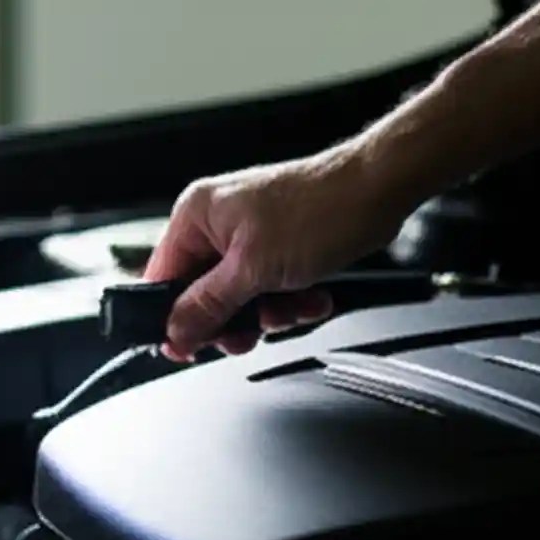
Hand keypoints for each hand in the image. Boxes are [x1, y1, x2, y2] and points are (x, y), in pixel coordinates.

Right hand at [143, 150, 414, 360]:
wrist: (377, 192)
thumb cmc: (320, 209)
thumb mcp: (252, 270)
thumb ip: (207, 305)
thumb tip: (176, 331)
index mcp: (196, 215)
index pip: (162, 276)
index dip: (172, 317)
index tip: (186, 347)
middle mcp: (217, 223)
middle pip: (201, 294)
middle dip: (232, 318)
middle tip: (250, 331)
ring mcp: (248, 236)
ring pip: (239, 299)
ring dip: (268, 313)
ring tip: (292, 305)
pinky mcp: (276, 249)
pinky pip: (267, 291)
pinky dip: (289, 301)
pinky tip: (310, 298)